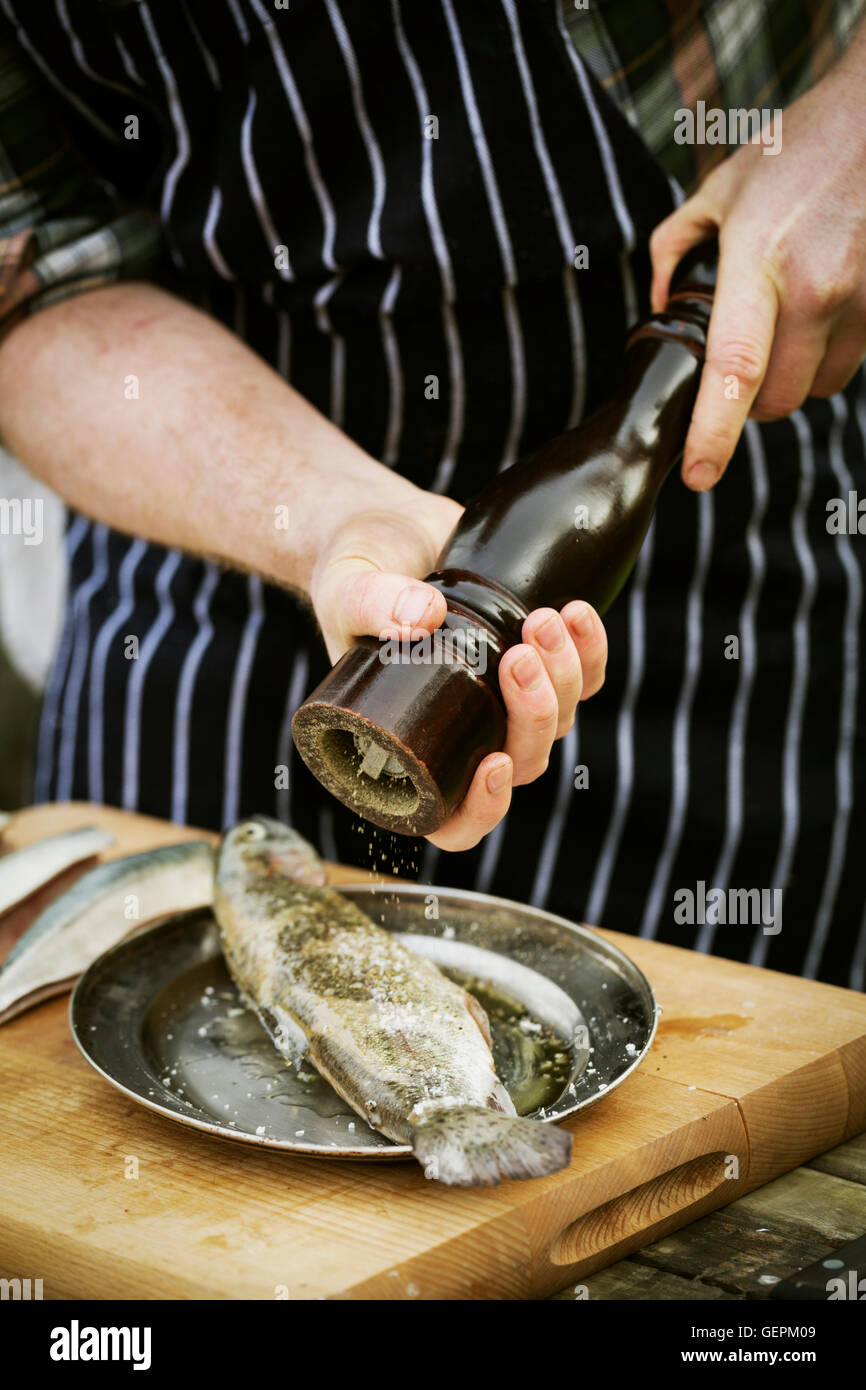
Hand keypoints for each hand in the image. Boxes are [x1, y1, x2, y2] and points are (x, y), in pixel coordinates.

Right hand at [310, 488, 607, 849]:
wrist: (388, 523)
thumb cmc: (353, 568)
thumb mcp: (344, 586)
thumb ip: (371, 602)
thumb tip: (421, 619)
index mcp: (409, 744)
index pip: (452, 821)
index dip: (481, 811)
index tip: (494, 761)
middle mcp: (462, 733)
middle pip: (521, 764)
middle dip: (533, 716)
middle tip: (517, 654)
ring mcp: (505, 700)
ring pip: (557, 723)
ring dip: (563, 678)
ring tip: (544, 618)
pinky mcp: (539, 658)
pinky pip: (584, 677)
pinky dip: (589, 651)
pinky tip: (576, 613)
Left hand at [649, 35, 865, 489]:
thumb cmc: (799, 149)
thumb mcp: (722, 189)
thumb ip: (676, 248)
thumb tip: (660, 304)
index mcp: (760, 261)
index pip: (735, 369)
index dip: (714, 433)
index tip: (697, 476)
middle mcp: (816, 288)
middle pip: (777, 401)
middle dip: (751, 404)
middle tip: (734, 374)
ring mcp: (861, 298)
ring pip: (818, 389)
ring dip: (793, 380)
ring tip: (783, 329)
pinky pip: (851, 364)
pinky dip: (827, 358)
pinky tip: (818, 314)